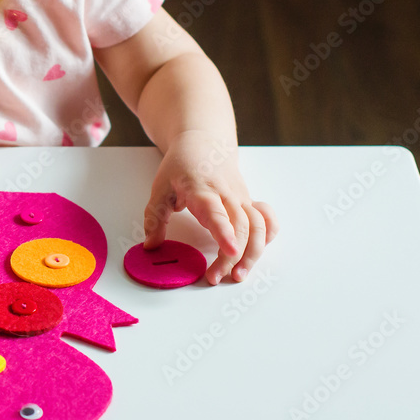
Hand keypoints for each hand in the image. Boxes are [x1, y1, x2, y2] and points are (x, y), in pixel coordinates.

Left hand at [143, 131, 279, 284]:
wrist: (204, 142)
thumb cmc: (182, 164)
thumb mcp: (160, 188)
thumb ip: (155, 218)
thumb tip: (150, 245)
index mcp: (202, 190)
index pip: (217, 213)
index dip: (224, 232)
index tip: (229, 250)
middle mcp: (227, 195)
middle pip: (240, 227)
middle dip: (232, 257)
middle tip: (215, 276)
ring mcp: (241, 198)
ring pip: (258, 226)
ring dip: (253, 253)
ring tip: (238, 274)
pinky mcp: (249, 202)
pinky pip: (267, 220)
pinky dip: (268, 236)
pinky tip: (256, 252)